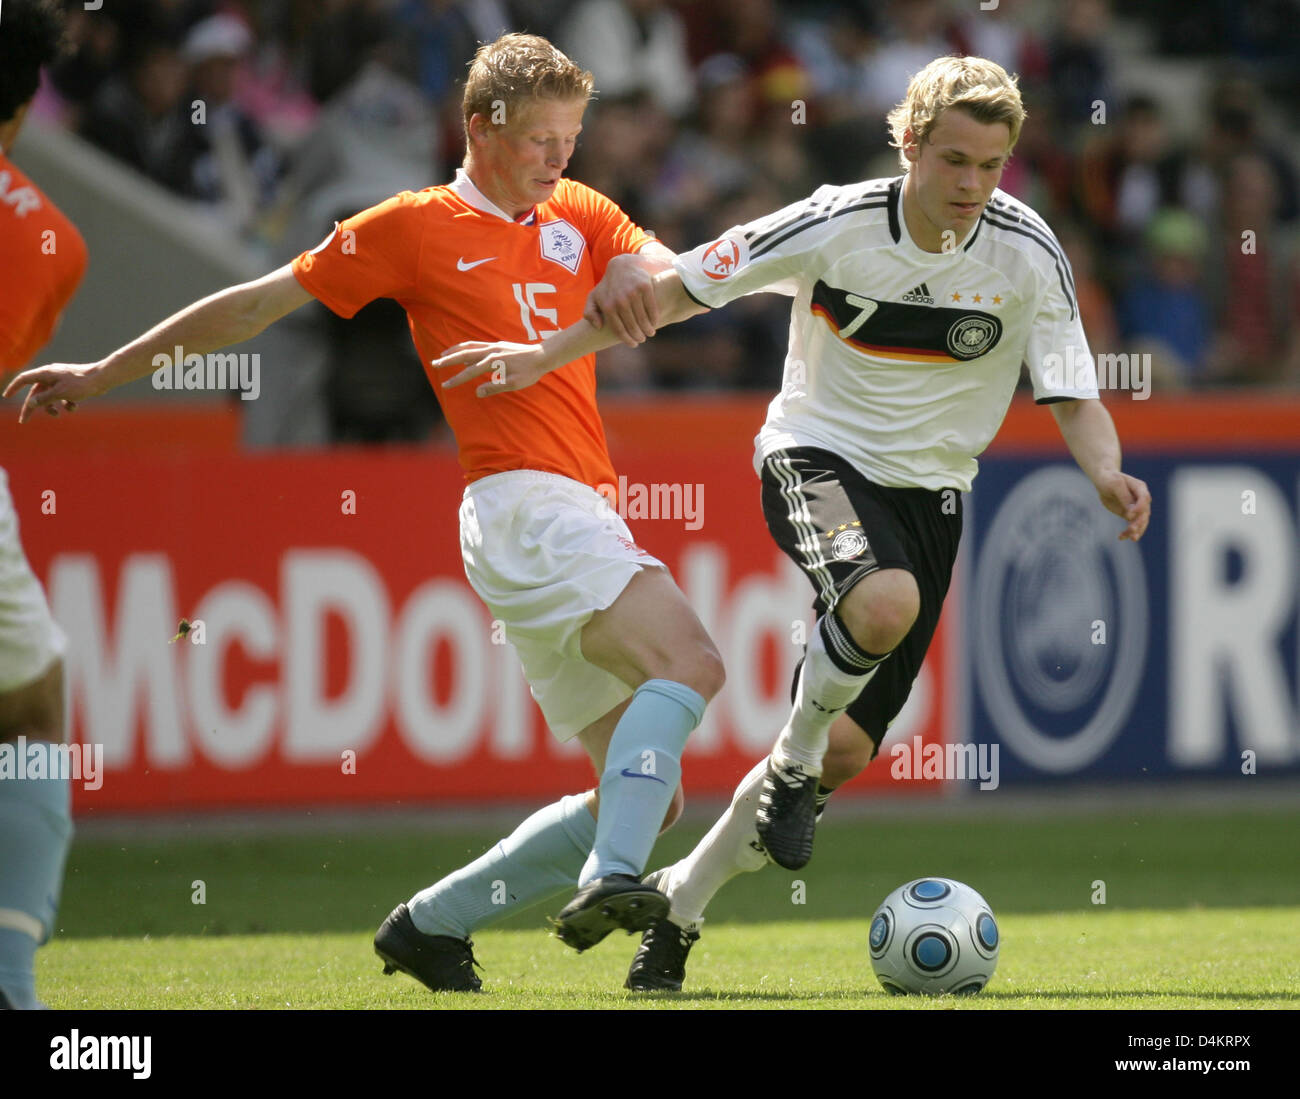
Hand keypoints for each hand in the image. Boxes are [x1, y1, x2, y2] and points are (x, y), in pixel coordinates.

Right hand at [2, 362, 103, 422]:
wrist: (103, 378)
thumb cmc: (81, 383)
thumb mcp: (60, 393)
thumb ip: (44, 399)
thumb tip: (30, 404)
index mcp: (45, 373)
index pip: (24, 379)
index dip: (14, 387)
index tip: (6, 396)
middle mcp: (51, 375)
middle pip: (36, 393)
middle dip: (32, 407)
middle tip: (24, 421)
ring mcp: (61, 380)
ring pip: (49, 397)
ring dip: (52, 407)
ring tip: (58, 414)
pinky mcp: (71, 386)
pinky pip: (62, 397)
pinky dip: (66, 404)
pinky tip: (74, 406)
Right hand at [433, 341, 550, 396]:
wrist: (542, 356)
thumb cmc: (530, 372)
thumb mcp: (514, 383)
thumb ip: (495, 387)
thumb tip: (477, 392)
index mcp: (493, 362)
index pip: (469, 372)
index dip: (456, 379)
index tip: (445, 385)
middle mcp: (491, 352)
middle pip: (464, 354)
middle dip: (448, 360)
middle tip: (433, 364)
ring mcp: (494, 346)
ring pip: (469, 346)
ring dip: (454, 350)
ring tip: (442, 355)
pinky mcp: (497, 345)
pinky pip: (477, 345)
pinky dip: (466, 348)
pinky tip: (463, 354)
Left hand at [582, 254, 659, 346]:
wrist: (622, 265)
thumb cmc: (608, 286)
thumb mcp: (594, 297)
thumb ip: (589, 313)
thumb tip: (598, 326)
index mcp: (608, 306)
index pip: (619, 330)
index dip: (628, 340)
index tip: (634, 344)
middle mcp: (620, 300)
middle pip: (632, 326)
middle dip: (639, 336)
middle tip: (642, 339)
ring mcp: (633, 293)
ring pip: (643, 319)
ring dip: (648, 330)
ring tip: (650, 333)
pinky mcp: (645, 287)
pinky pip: (652, 308)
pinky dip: (654, 318)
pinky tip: (654, 322)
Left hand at [1095, 470, 1150, 541]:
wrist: (1103, 480)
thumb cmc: (1109, 479)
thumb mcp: (1114, 484)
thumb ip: (1124, 497)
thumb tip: (1131, 515)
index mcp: (1140, 487)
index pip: (1145, 498)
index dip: (1140, 507)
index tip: (1131, 514)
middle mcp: (1141, 499)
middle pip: (1145, 512)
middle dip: (1139, 522)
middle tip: (1132, 530)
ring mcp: (1136, 507)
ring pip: (1140, 521)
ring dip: (1136, 530)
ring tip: (1130, 538)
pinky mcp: (1129, 514)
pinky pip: (1132, 525)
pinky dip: (1128, 532)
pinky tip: (1121, 537)